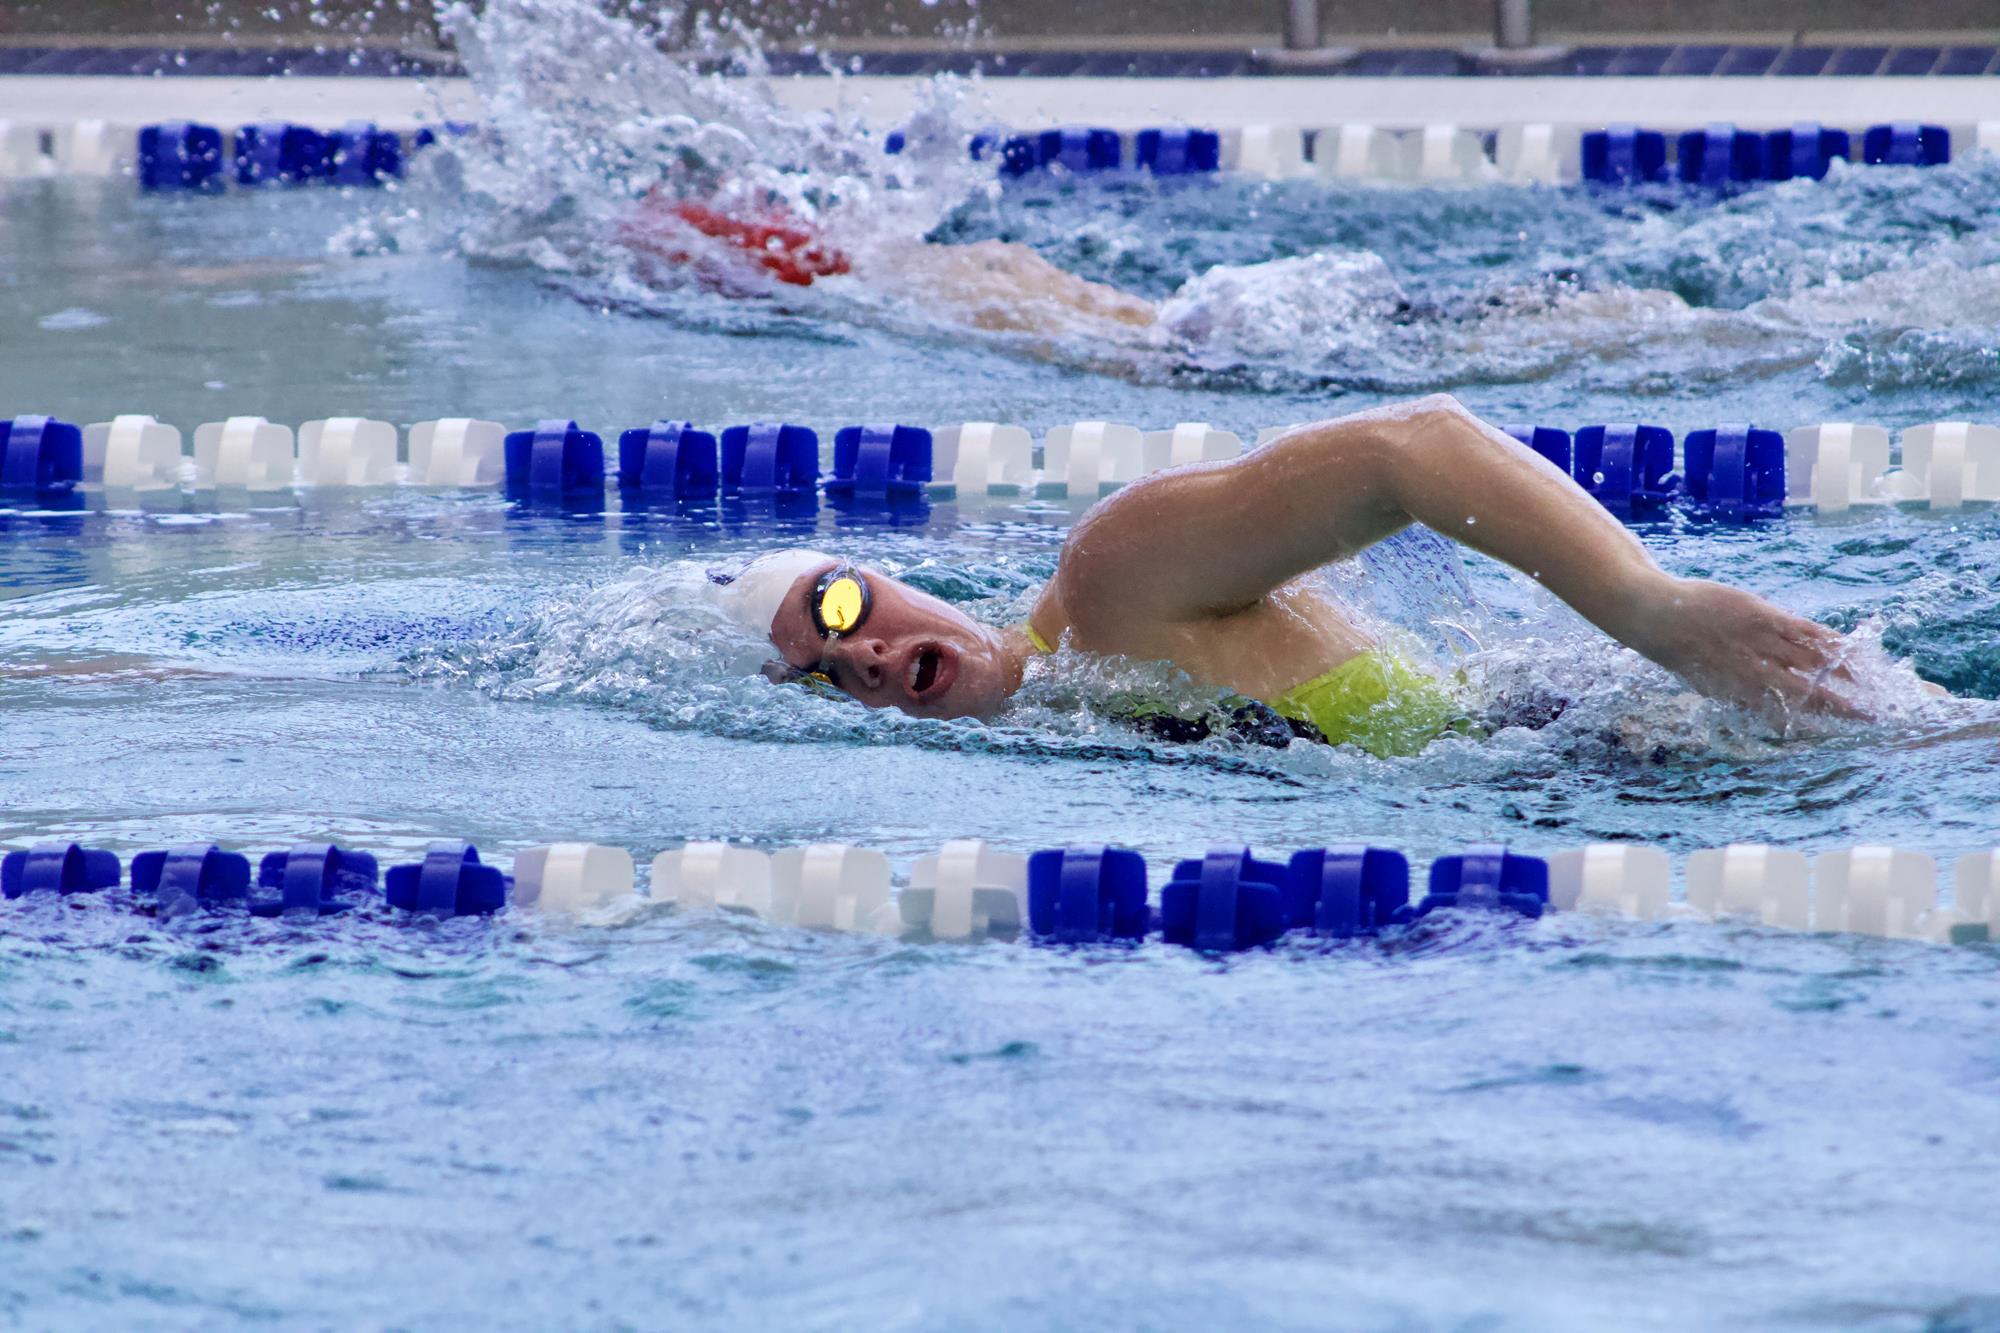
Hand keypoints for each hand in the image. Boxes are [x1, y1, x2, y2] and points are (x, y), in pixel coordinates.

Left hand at [1628, 577, 1863, 718]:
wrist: (1654, 616)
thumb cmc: (1680, 651)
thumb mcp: (1707, 682)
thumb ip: (1739, 692)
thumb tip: (1765, 705)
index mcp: (1740, 696)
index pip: (1788, 715)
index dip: (1817, 724)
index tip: (1842, 733)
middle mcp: (1754, 674)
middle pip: (1808, 694)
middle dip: (1842, 708)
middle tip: (1873, 719)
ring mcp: (1759, 643)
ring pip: (1812, 662)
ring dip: (1845, 674)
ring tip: (1871, 684)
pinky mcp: (1762, 616)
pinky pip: (1805, 631)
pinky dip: (1830, 642)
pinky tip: (1850, 650)